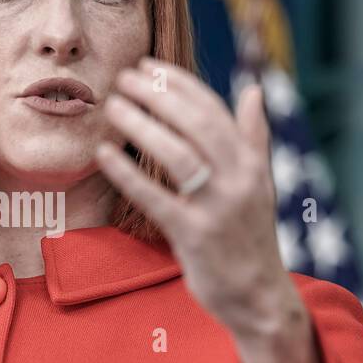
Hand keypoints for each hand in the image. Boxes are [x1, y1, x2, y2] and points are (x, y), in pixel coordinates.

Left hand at [94, 57, 324, 362]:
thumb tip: (254, 90)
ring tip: (112, 106)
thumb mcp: (260, 184)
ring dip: (141, 124)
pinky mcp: (194, 236)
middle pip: (194, 122)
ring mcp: (217, 207)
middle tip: (123, 78)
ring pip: (176, 153)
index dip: (179, 82)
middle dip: (157, 95)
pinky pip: (155, 197)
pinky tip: (102, 153)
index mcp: (251, 162)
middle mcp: (238, 179)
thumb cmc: (249, 237)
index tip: (148, 65)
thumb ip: (254, 137)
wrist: (260, 298)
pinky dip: (127, 172)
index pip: (214, 108)